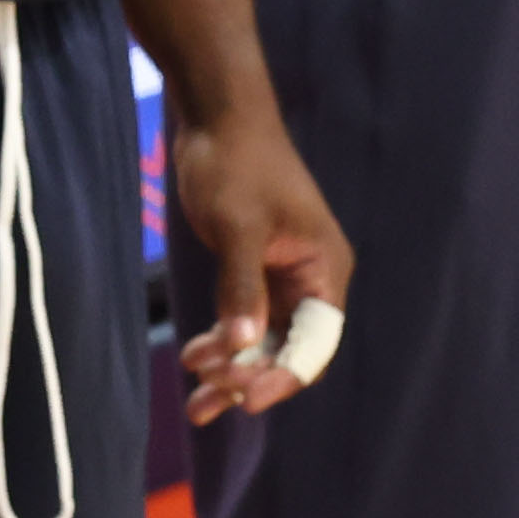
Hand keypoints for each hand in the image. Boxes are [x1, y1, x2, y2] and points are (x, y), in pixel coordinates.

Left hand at [163, 98, 350, 424]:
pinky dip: (222, 342)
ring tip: (195, 400)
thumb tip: (244, 344)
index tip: (246, 398)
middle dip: (250, 375)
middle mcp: (310, 279)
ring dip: (232, 368)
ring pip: (263, 340)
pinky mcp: (253, 269)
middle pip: (288, 349)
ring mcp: (281, 276)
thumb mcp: (238, 225)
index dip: (283, 376)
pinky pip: (244, 319)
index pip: (314, 343)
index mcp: (324, 269)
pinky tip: (194, 361)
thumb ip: (242, 284)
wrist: (216, 117)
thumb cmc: (236, 163)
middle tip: (207, 390)